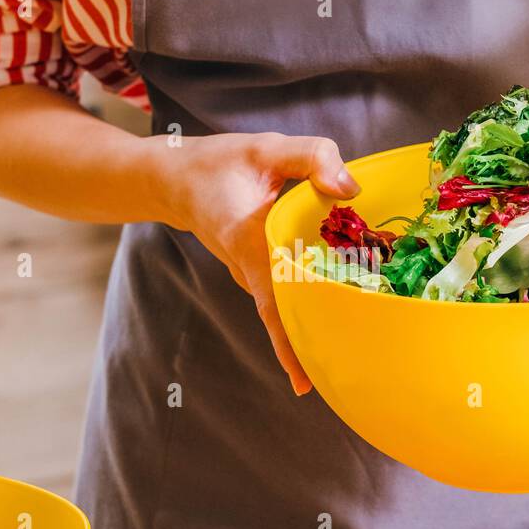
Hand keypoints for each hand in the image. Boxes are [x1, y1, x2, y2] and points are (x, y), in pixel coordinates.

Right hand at [163, 131, 359, 394]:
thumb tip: (352, 191)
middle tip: (347, 378)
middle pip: (285, 318)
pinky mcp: (257, 273)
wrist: (175, 181)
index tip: (303, 380)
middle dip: (311, 348)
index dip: (289, 341)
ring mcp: (252, 276)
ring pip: (285, 309)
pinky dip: (310, 303)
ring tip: (353, 351)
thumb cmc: (221, 163)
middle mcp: (249, 271)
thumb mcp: (266, 149)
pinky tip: (342, 308)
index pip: (274, 301)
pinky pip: (285, 295)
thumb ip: (312, 158)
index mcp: (250, 244)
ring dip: (314, 325)